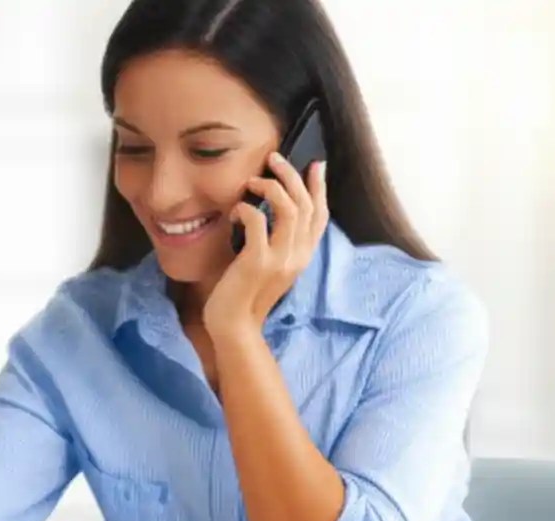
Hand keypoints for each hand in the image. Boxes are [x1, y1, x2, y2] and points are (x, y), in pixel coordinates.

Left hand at [202, 153, 328, 339]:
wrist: (234, 327)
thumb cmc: (245, 294)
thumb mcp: (270, 266)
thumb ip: (278, 243)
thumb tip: (272, 212)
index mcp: (303, 256)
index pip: (320, 216)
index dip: (320, 188)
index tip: (316, 165)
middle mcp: (297, 256)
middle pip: (305, 204)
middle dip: (291, 175)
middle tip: (273, 159)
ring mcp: (280, 259)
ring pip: (289, 207)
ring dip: (270, 186)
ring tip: (251, 182)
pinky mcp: (257, 261)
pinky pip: (257, 219)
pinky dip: (244, 208)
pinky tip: (233, 213)